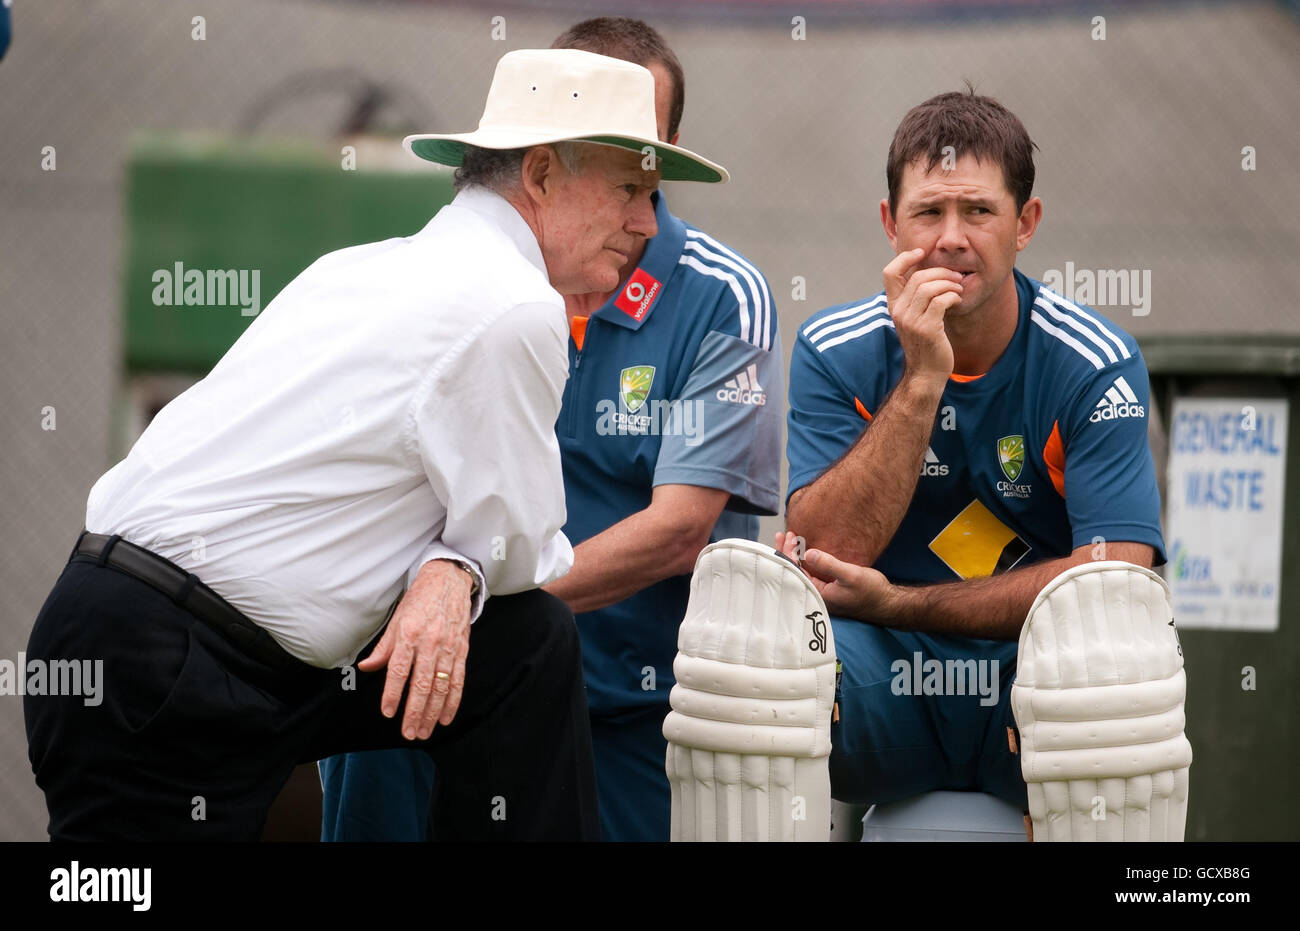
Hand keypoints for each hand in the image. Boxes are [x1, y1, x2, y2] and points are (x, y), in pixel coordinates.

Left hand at [358, 558, 473, 739]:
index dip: (393, 694)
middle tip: (409, 733)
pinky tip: (446, 717)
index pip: (399, 670)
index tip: (388, 713)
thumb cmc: (419, 600)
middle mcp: (430, 643)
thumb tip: (366, 668)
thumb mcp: (396, 620)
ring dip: (433, 712)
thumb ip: (384, 647)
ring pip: (441, 686)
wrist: (448, 580)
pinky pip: (458, 680)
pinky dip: (453, 701)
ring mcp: (449, 648)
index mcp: (409, 634)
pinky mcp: (462, 650)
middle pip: (422, 684)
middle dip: (415, 712)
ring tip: (425, 731)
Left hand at [774, 531, 899, 621]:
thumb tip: (808, 553)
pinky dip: (805, 560)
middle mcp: (817, 595)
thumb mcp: (851, 575)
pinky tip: (803, 552)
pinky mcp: (829, 588)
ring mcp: (823, 592)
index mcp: (818, 595)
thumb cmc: (871, 592)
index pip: (795, 572)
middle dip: (787, 553)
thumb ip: (829, 565)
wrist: (887, 603)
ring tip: (787, 540)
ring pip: (802, 571)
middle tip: (782, 535)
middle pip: (794, 572)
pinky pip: (812, 573)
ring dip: (795, 555)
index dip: (789, 553)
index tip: (789, 537)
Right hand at [882, 247, 958, 385]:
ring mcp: (912, 321)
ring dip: (949, 283)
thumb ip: (914, 298)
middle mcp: (899, 312)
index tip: (922, 252)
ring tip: (958, 288)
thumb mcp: (913, 318)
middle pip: (917, 276)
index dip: (905, 257)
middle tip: (955, 276)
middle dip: (940, 272)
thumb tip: (928, 272)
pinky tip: (957, 300)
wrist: (926, 373)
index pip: (889, 272)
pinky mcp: (927, 329)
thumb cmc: (924, 343)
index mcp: (893, 306)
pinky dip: (953, 296)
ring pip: (930, 287)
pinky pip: (942, 301)